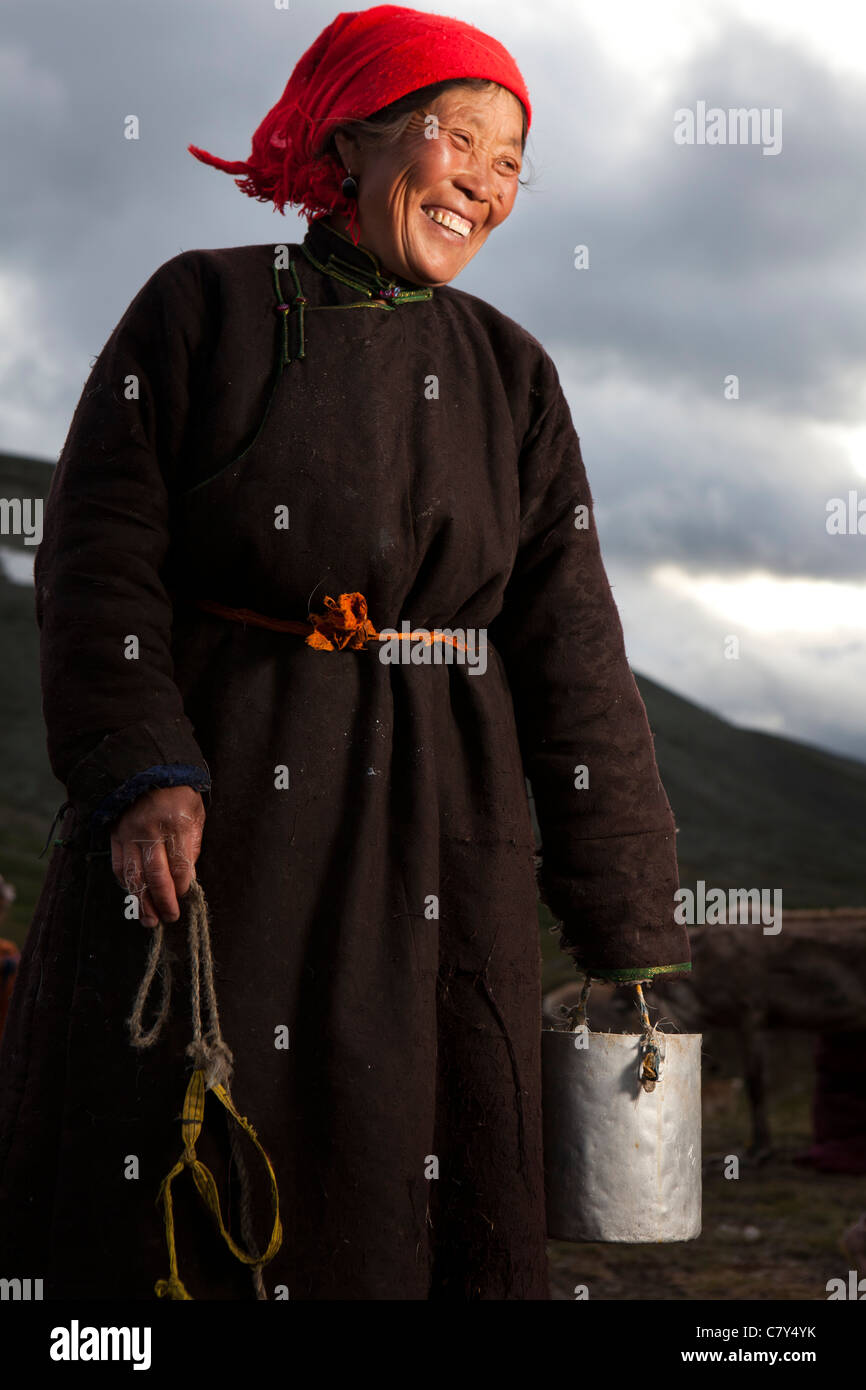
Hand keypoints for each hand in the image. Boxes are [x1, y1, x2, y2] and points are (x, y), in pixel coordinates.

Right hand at [110, 785, 204, 926]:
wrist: (147, 770)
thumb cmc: (179, 793)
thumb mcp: (196, 814)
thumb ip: (192, 846)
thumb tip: (187, 878)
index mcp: (176, 824)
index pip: (179, 866)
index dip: (182, 887)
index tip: (184, 898)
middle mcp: (150, 831)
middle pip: (156, 876)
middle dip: (163, 902)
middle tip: (169, 918)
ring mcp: (129, 835)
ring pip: (134, 876)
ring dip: (141, 901)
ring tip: (149, 920)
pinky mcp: (115, 836)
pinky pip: (120, 866)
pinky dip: (126, 884)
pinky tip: (134, 896)